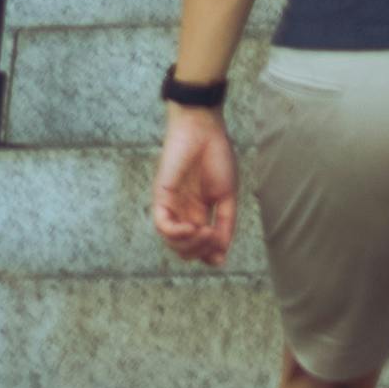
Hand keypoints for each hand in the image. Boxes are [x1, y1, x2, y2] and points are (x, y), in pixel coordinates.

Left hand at [152, 112, 236, 271]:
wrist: (204, 130)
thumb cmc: (217, 156)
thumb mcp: (227, 195)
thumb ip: (225, 223)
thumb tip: (221, 255)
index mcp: (199, 213)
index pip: (198, 247)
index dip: (207, 256)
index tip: (219, 257)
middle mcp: (183, 214)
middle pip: (185, 250)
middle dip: (200, 252)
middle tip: (214, 238)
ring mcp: (171, 208)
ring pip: (172, 243)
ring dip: (190, 245)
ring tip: (206, 232)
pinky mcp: (161, 198)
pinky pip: (162, 226)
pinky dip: (176, 233)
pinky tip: (192, 228)